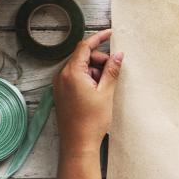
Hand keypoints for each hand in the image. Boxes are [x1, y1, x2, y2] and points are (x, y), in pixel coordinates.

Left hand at [52, 29, 122, 158]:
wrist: (78, 144)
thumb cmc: (91, 121)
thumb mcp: (106, 93)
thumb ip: (112, 70)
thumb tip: (118, 55)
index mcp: (72, 73)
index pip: (84, 46)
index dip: (99, 38)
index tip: (111, 34)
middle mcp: (62, 76)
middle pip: (83, 57)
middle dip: (100, 60)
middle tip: (113, 71)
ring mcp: (60, 85)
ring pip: (81, 68)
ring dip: (95, 71)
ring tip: (105, 88)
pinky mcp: (62, 94)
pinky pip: (76, 78)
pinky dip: (88, 79)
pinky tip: (98, 91)